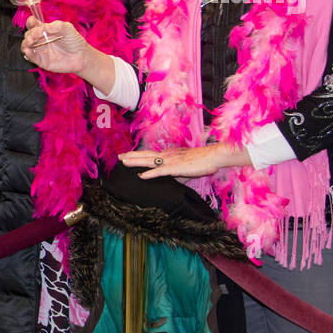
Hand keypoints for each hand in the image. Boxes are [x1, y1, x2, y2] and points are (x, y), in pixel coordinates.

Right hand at [21, 17, 89, 73]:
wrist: (81, 56)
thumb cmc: (74, 41)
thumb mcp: (67, 28)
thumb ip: (55, 26)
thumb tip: (42, 28)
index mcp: (45, 30)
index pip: (33, 25)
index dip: (31, 22)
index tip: (32, 21)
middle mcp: (40, 40)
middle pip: (28, 35)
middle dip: (29, 34)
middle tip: (35, 35)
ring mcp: (40, 50)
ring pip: (26, 46)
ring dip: (25, 43)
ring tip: (30, 42)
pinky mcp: (41, 61)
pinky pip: (31, 57)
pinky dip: (28, 54)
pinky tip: (28, 50)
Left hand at [119, 143, 251, 178]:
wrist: (213, 157)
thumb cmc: (202, 161)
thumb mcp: (186, 167)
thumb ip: (176, 172)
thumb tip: (171, 178)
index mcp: (169, 155)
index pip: (150, 154)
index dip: (138, 154)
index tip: (128, 155)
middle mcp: (167, 155)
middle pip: (145, 155)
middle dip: (131, 156)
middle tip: (119, 157)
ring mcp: (170, 161)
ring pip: (149, 160)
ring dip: (135, 161)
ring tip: (123, 162)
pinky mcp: (175, 168)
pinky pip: (160, 171)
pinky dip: (150, 173)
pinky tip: (141, 175)